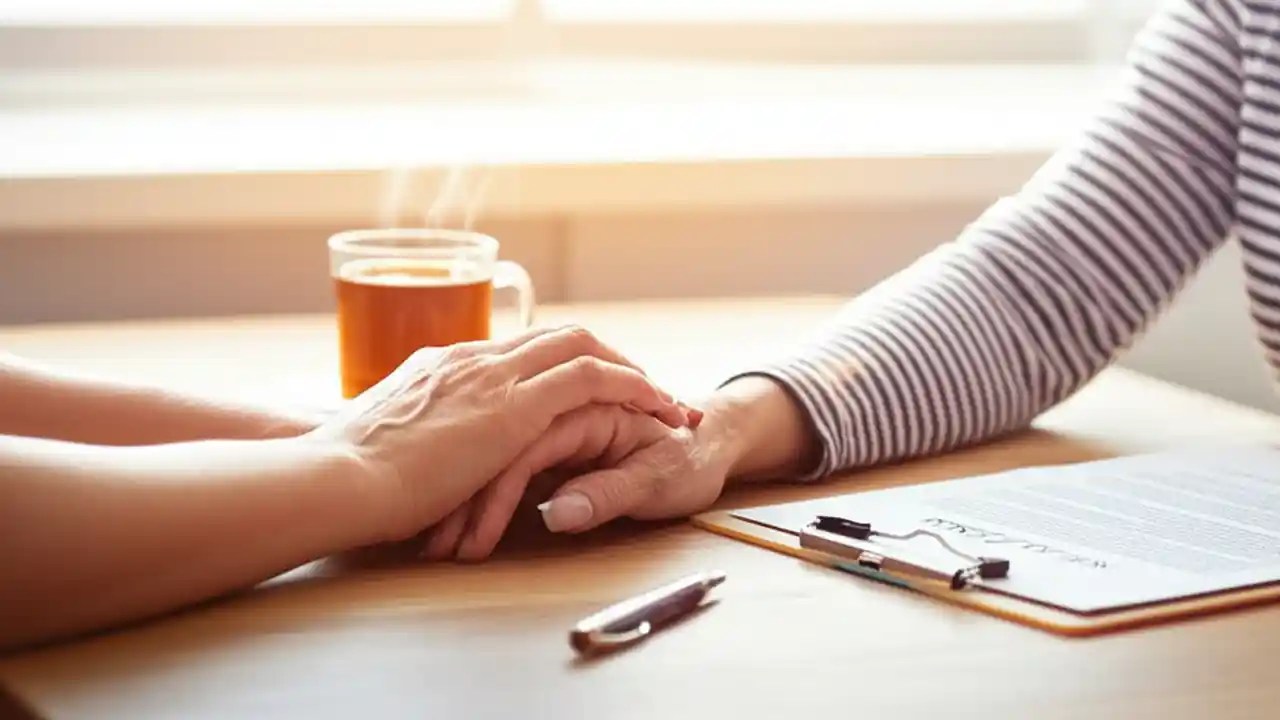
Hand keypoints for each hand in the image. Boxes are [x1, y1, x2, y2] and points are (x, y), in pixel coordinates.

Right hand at [305, 326, 691, 543]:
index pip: (514, 351)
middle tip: (641, 386)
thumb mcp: (380, 448)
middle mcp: (470, 358)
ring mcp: (492, 375)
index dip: (557, 364)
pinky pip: (591, 378)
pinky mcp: (513, 406)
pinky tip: (657, 409)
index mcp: (440, 367)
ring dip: (630, 371)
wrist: (334, 480)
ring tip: (663, 401)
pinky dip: (632, 387)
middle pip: (555, 336)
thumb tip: (414, 460)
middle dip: (606, 357)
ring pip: (581, 346)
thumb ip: (408, 442)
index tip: (586, 387)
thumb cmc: (345, 481)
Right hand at [427, 376, 817, 560]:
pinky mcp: (548, 448)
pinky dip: (482, 497)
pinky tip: (464, 528)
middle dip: (465, 501)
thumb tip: (554, 516)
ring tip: (447, 549)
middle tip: (442, 551)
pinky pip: (505, 468)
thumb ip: (605, 495)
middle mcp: (561, 406)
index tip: (475, 540)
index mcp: (587, 406)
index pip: (523, 446)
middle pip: (497, 451)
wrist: (713, 452)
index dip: (495, 496)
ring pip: (494, 460)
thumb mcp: (656, 481)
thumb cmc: (691, 462)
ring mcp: (550, 425)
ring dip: (468, 503)